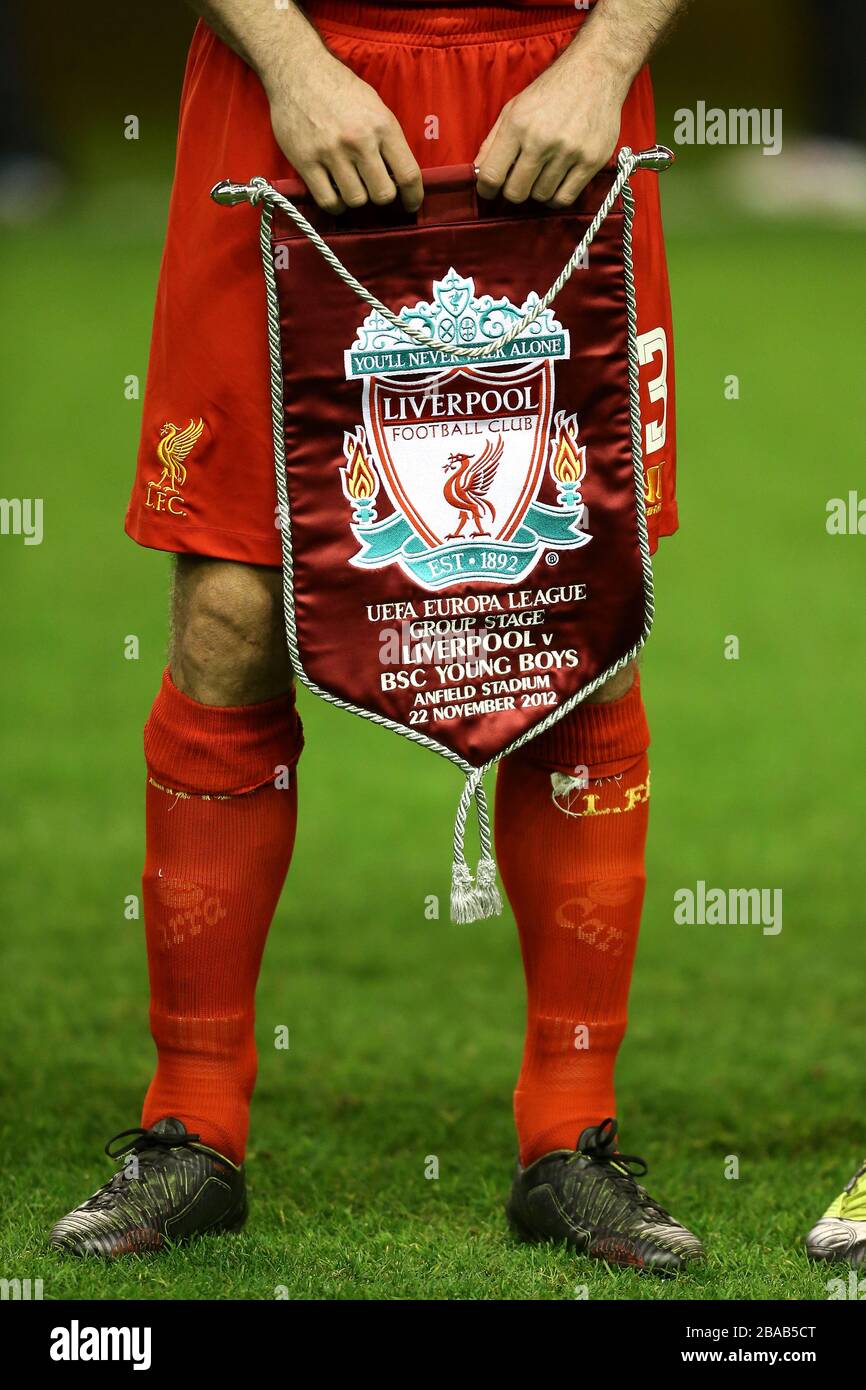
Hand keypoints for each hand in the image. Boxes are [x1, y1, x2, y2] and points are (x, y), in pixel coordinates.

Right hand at [267, 47, 422, 213]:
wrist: (297, 70)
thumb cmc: (339, 87)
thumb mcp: (374, 106)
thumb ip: (387, 139)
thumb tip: (399, 175)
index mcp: (382, 126)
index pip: (408, 174)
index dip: (413, 196)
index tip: (410, 204)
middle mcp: (359, 141)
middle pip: (382, 195)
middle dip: (380, 195)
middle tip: (373, 187)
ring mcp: (332, 153)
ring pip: (356, 201)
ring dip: (356, 198)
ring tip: (350, 185)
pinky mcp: (306, 162)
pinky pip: (328, 201)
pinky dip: (335, 204)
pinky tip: (335, 193)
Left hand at [475, 47, 628, 206]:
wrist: (595, 71)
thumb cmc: (551, 91)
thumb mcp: (514, 108)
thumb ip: (493, 141)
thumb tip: (477, 172)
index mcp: (517, 125)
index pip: (491, 176)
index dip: (487, 189)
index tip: (490, 190)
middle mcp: (542, 140)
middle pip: (516, 193)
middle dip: (514, 190)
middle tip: (520, 179)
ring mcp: (568, 152)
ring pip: (541, 196)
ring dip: (538, 190)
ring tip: (543, 172)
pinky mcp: (591, 160)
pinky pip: (565, 198)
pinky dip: (557, 196)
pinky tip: (557, 182)